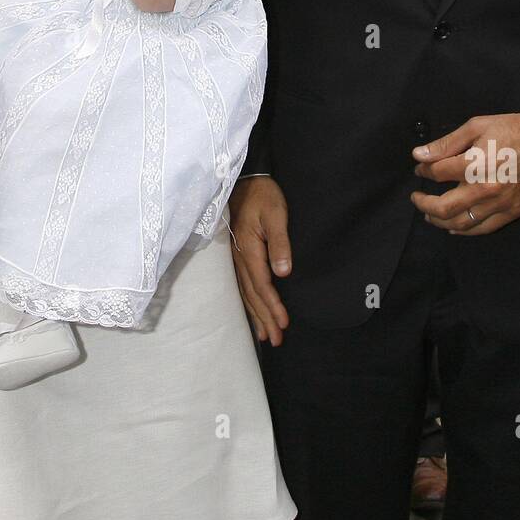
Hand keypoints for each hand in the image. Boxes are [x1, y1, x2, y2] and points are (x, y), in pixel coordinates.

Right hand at [228, 176, 290, 344]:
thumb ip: (280, 243)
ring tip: (266, 336)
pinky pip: (241, 285)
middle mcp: (239, 258)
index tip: (284, 323)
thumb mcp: (276, 214)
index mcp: (249, 249)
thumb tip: (283, 272)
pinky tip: (252, 312)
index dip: (273, 305)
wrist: (246, 180)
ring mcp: (236, 258)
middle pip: (253, 294)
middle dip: (265, 318)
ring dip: (256, 315)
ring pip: (245, 293)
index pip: (262, 284)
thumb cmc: (263, 195)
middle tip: (277, 340)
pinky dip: (248, 302)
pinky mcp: (237, 255)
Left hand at [411, 112, 519, 235]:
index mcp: (475, 164)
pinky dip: (465, 231)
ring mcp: (499, 204)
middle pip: (443, 207)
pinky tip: (454, 227)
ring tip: (429, 215)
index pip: (438, 173)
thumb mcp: (477, 126)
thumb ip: (446, 143)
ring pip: (461, 223)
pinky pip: (483, 229)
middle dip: (423, 203)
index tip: (420, 168)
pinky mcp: (512, 212)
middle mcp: (485, 189)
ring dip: (440, 221)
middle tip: (416, 198)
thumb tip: (420, 155)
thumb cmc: (513, 130)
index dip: (423, 170)